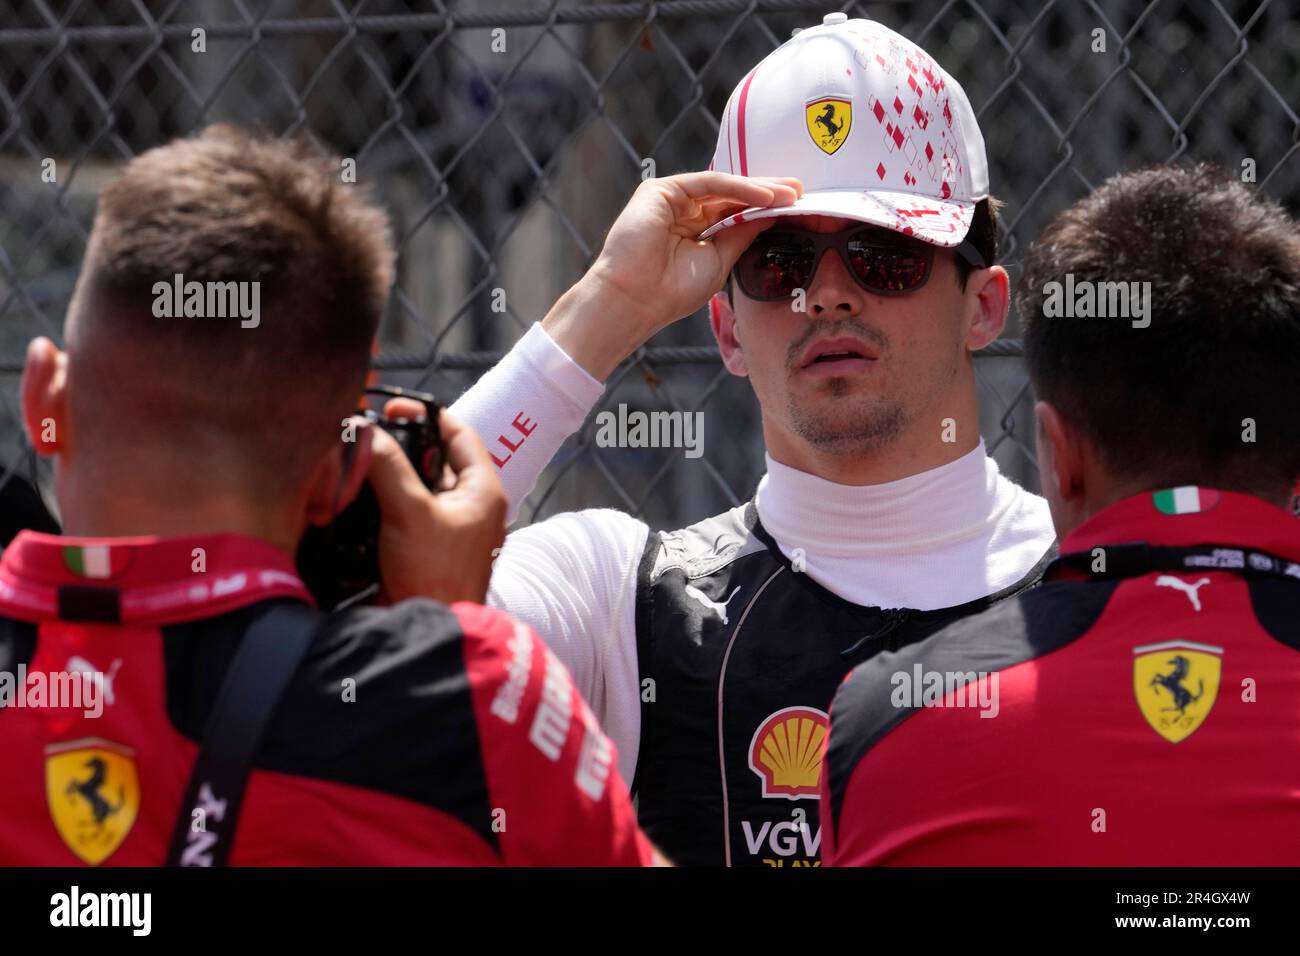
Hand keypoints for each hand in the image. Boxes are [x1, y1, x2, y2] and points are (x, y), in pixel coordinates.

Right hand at [367, 402, 506, 605]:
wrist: (427, 630)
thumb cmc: (434, 575)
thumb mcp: (410, 512)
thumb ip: (389, 466)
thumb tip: (366, 431)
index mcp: (484, 490)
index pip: (459, 433)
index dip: (426, 414)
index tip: (391, 408)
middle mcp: (472, 504)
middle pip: (435, 457)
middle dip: (402, 444)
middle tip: (368, 434)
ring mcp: (450, 526)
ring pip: (418, 483)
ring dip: (390, 472)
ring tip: (359, 459)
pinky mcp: (427, 545)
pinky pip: (407, 509)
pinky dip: (386, 499)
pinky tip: (360, 493)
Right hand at [543, 172, 801, 379]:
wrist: (634, 301)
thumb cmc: (671, 292)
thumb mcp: (720, 261)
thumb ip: (742, 235)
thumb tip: (771, 215)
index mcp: (696, 230)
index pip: (736, 211)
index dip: (766, 208)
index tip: (797, 207)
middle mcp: (684, 210)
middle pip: (733, 195)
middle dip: (768, 192)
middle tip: (801, 190)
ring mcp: (672, 198)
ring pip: (723, 186)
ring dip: (759, 188)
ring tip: (790, 193)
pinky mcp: (661, 190)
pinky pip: (708, 184)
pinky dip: (738, 188)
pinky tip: (765, 197)